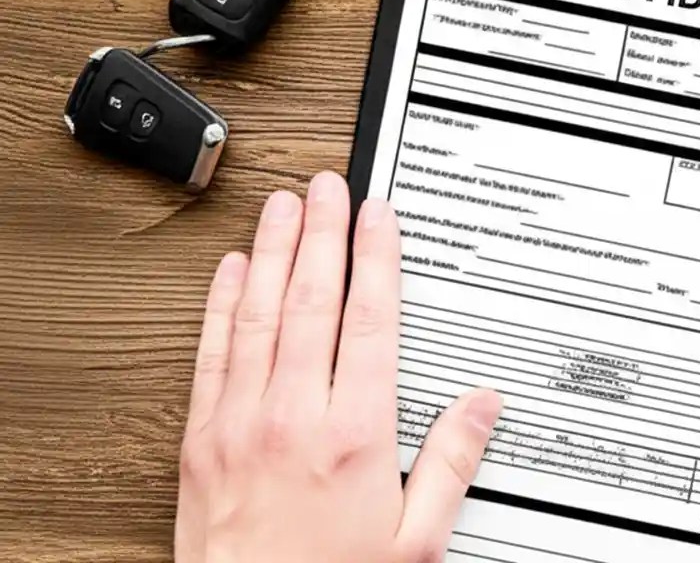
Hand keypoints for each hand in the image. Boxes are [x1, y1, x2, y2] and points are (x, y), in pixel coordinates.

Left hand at [175, 171, 502, 562]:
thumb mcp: (417, 539)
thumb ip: (451, 463)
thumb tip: (481, 406)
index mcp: (354, 434)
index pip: (368, 321)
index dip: (375, 258)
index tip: (378, 218)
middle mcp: (293, 417)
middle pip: (311, 301)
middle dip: (324, 234)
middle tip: (329, 188)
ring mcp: (240, 424)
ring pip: (258, 315)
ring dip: (274, 252)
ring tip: (284, 206)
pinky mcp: (201, 440)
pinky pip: (212, 353)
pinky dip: (221, 305)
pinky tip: (233, 270)